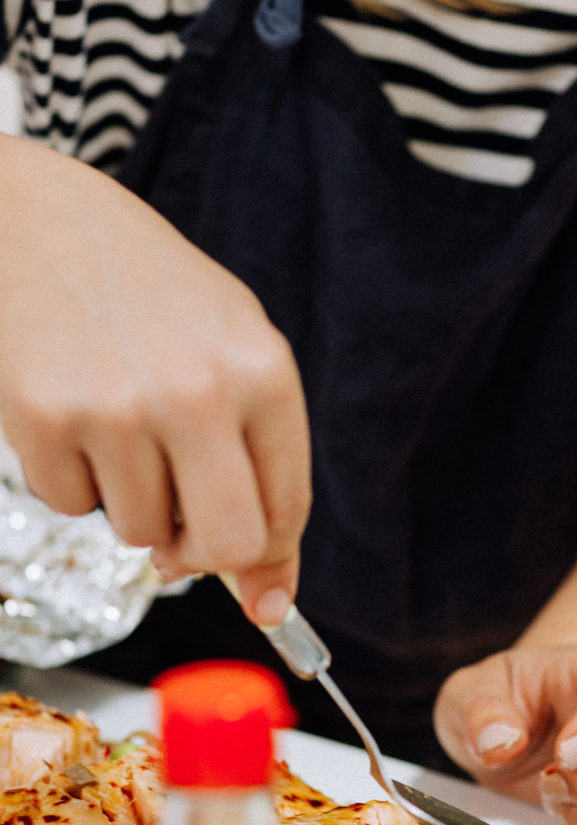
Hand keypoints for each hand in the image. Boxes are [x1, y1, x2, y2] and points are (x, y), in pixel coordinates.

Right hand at [0, 136, 310, 621]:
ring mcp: (115, 407)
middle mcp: (196, 391)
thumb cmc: (158, 301)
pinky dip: (76, 480)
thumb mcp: (236, 357)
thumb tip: (269, 600)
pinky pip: (72, 508)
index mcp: (263, 371)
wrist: (46, 224)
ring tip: (124, 426)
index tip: (257, 581)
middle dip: (206, 556)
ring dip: (135, 503)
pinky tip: (77, 414)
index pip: (286, 511)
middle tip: (186, 531)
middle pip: (225, 546)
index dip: (270, 557)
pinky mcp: (43, 420)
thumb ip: (265, 471)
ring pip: (141, 535)